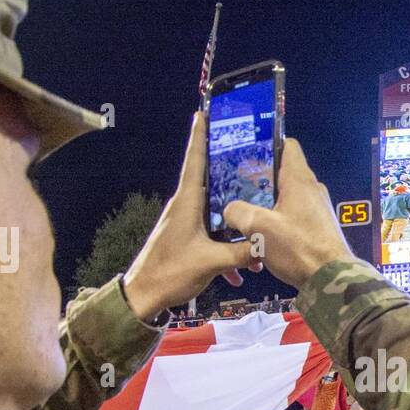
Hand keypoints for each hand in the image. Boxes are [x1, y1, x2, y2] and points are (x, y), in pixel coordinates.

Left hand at [121, 113, 259, 319]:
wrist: (144, 298)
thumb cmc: (170, 273)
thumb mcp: (212, 262)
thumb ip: (242, 251)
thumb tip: (265, 244)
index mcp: (187, 202)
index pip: (195, 159)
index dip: (200, 135)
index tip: (205, 112)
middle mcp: (185, 207)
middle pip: (213, 182)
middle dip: (233, 175)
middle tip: (253, 161)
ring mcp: (186, 223)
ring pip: (217, 214)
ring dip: (236, 225)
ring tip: (258, 234)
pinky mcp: (187, 240)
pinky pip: (213, 236)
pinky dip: (228, 248)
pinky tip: (240, 271)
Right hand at [222, 138, 355, 287]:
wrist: (331, 280)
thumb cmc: (298, 248)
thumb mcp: (258, 228)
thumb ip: (238, 212)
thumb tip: (230, 210)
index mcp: (299, 179)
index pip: (288, 145)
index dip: (267, 145)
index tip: (247, 155)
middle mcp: (311, 189)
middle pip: (282, 174)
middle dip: (259, 181)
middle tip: (237, 190)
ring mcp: (317, 209)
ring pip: (286, 198)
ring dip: (266, 206)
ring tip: (246, 217)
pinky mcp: (318, 228)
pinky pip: (293, 217)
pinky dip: (278, 222)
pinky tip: (263, 238)